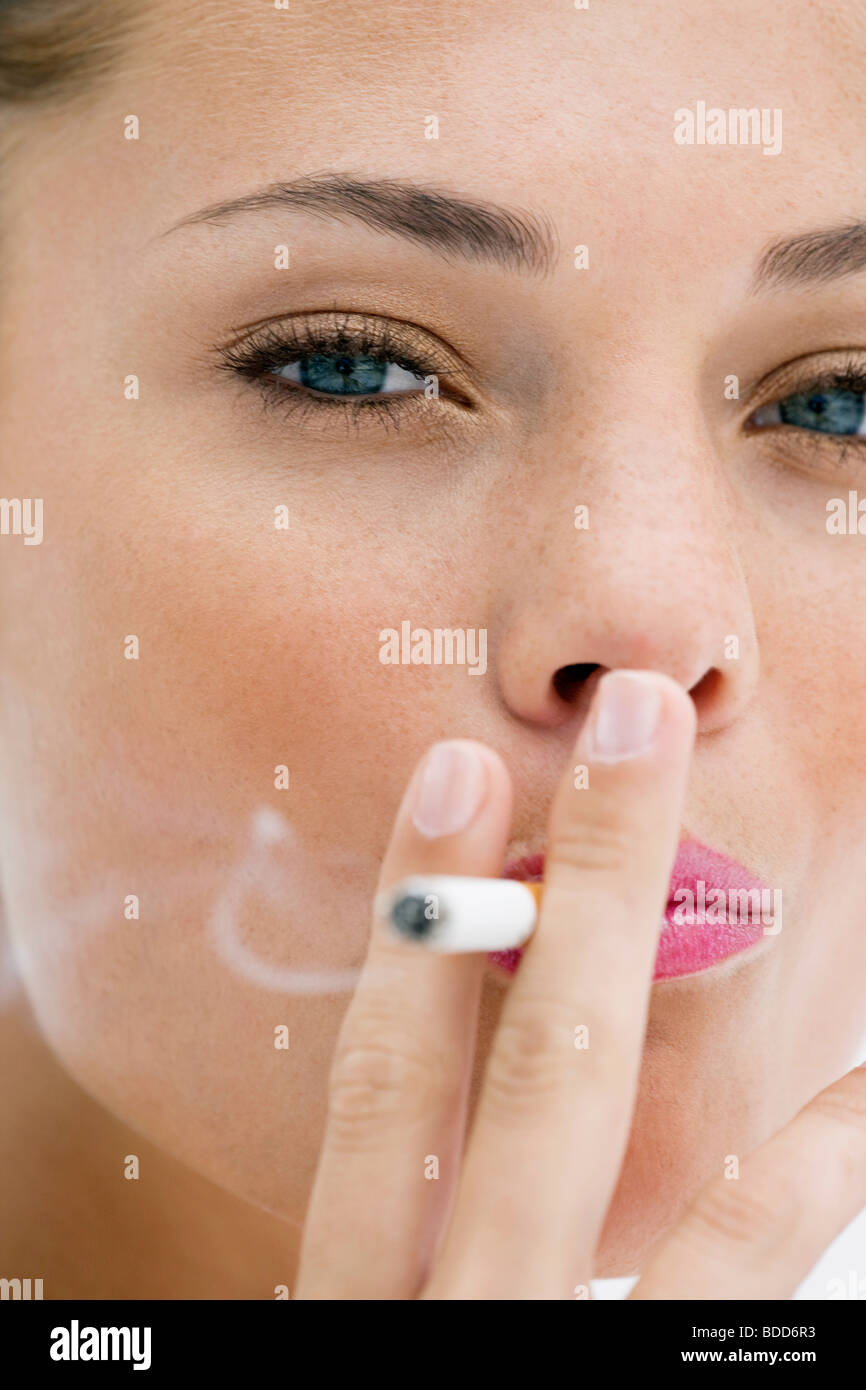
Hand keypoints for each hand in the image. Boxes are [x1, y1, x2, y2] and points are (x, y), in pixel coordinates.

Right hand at [295, 670, 865, 1298]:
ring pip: (626, 1141)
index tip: (456, 776)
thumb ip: (365, 1255)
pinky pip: (742, 1276)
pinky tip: (856, 1085)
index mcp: (354, 1308)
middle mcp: (460, 1315)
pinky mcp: (648, 1389)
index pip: (377, 1091)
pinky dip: (808, 1169)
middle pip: (535, 1069)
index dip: (413, 924)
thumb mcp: (352, 1331)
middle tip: (634, 718)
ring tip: (720, 831)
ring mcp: (555, 1344)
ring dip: (665, 959)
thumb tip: (396, 1117)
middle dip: (589, 878)